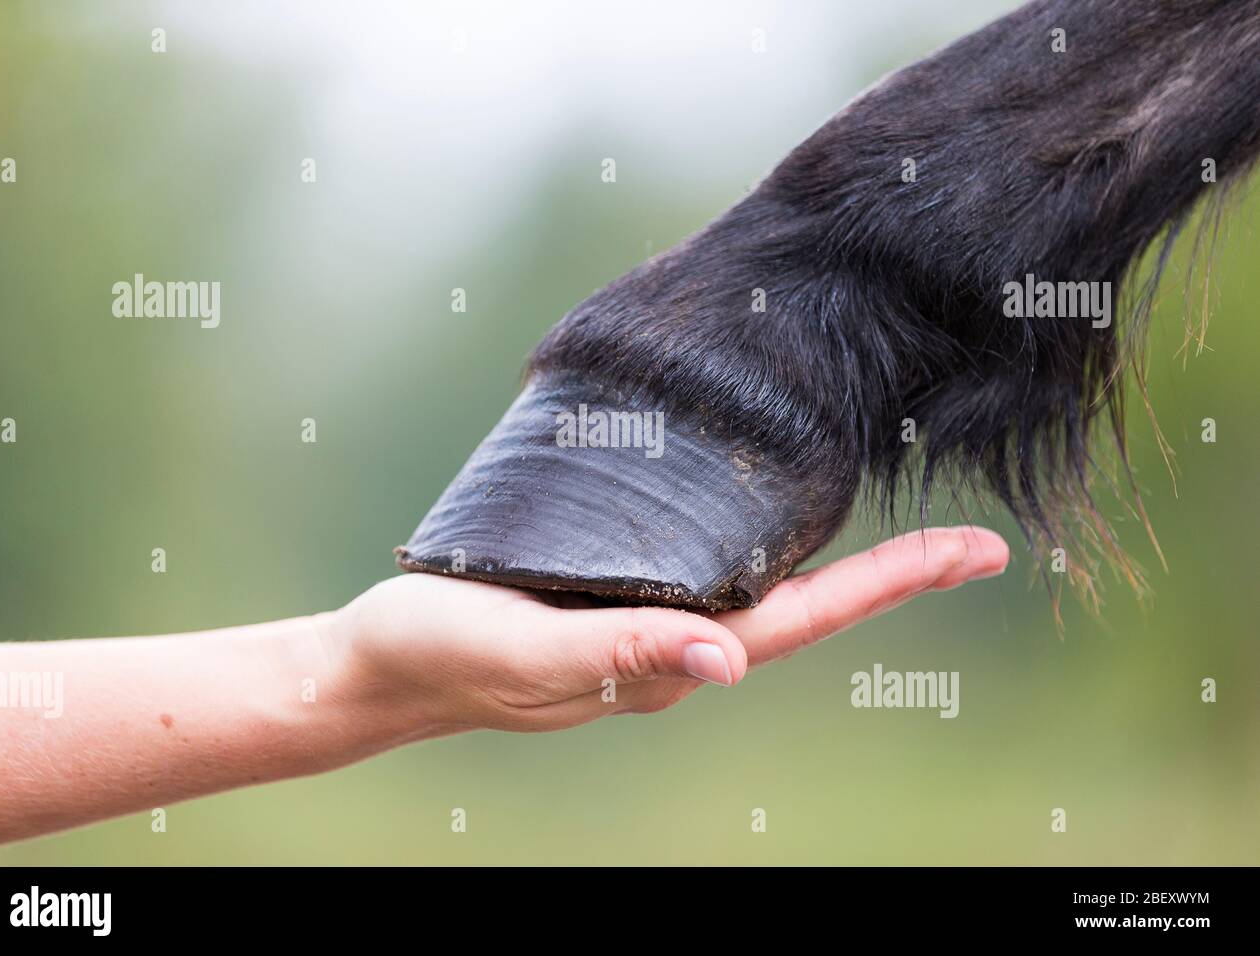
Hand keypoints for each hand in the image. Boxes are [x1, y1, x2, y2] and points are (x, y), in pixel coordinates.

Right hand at [324, 526, 1008, 738]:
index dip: (890, 586)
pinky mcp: (616, 596)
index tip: (973, 553)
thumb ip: (625, 655)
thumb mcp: (530, 651)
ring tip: (902, 518)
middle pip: (806, 608)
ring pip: (764, 589)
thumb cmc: (446, 653)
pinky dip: (763, 540)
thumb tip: (729, 665)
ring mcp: (650, 623)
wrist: (383, 664)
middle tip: (973, 540)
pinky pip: (709, 569)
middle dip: (891, 576)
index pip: (802, 622)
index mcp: (669, 661)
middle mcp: (677, 645)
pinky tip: (772, 510)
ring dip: (839, 559)